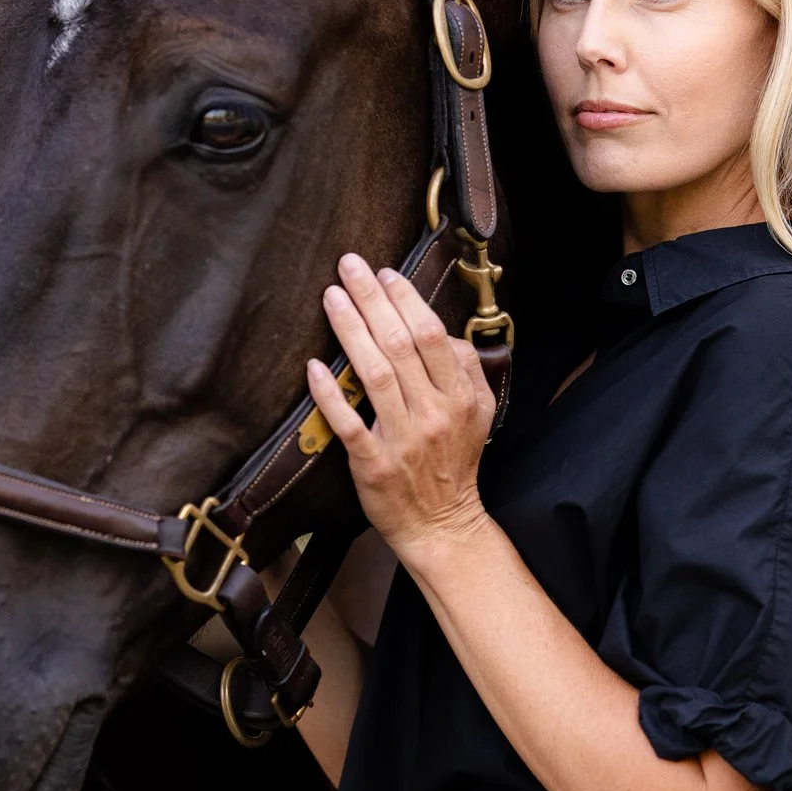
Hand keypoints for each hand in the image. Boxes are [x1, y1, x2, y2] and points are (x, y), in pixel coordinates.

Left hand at [308, 252, 496, 561]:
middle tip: (348, 266)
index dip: (407, 300)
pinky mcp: (373, 465)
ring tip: (332, 297)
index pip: (432, 336)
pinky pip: (348, 424)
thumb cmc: (454, 462)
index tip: (384, 274)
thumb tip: (438, 330)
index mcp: (460, 397)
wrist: (441, 524)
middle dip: (372, 300)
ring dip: (350, 331)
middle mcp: (433, 414)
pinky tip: (314, 365)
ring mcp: (402, 440)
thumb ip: (466, 368)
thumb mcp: (477, 413)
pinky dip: (330, 394)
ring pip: (374, 375)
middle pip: (400, 345)